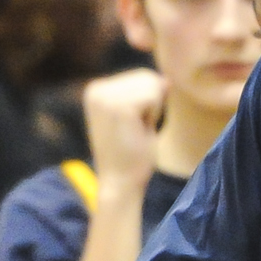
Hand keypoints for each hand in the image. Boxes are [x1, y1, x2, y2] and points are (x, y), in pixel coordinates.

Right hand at [83, 68, 164, 193]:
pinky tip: (138, 131)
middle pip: (146, 77)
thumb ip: (146, 93)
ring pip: (151, 84)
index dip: (147, 102)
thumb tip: (165, 79)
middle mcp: (95, 88)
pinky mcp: (118, 106)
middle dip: (151, 104)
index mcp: (96, 89)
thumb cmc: (131, 154)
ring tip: (135, 131)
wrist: (119, 183)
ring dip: (153, 110)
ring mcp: (105, 96)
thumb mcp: (137, 115)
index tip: (131, 125)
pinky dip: (154, 114)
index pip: (140, 76)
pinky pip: (154, 96)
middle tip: (135, 130)